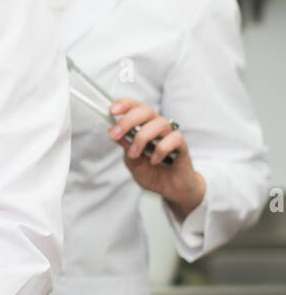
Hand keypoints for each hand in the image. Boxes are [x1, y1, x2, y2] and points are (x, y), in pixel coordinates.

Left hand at [108, 98, 206, 217]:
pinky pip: (174, 138)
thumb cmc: (152, 172)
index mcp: (145, 126)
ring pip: (160, 123)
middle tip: (115, 134)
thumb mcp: (132, 161)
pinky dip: (161, 149)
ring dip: (142, 137)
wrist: (170, 190)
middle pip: (147, 110)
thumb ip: (125, 147)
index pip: (136, 107)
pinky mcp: (182, 146)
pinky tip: (155, 160)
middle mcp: (158, 127)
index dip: (124, 104)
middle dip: (128, 119)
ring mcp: (171, 135)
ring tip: (135, 154)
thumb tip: (114, 132)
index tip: (111, 111)